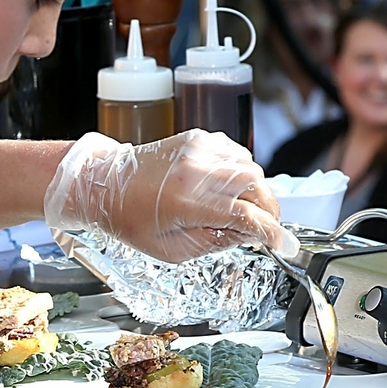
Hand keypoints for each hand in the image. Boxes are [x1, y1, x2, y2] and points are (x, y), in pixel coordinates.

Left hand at [44, 130, 288, 263]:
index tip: (282, 243)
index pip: (244, 216)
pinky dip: (242, 172)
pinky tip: (230, 187)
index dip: (270, 232)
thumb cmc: (130, 220)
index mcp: (185, 203)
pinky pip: (236, 153)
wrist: (105, 183)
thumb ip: (214, 243)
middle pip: (256, 187)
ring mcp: (198, 149)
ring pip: (251, 168)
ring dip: (257, 192)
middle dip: (270, 210)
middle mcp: (194, 171)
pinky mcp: (198, 137)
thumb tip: (249, 236)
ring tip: (246, 210)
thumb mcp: (170, 250)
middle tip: (267, 227)